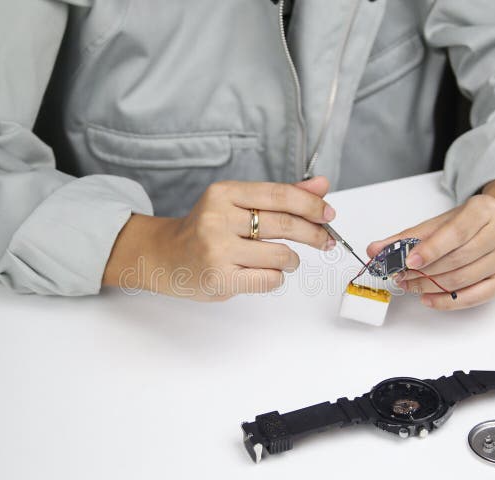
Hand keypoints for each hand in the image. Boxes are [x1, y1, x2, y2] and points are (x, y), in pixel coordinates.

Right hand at [103, 177, 335, 300]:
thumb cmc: (207, 230)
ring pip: (281, 255)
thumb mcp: (238, 204)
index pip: (279, 195)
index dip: (311, 205)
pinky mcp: (220, 278)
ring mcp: (218, 249)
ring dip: (292, 260)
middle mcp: (218, 218)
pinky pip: (269, 279)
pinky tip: (266, 273)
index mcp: (225, 193)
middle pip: (285, 224)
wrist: (166, 257)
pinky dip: (277, 278)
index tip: (329, 215)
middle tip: (326, 240)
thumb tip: (321, 185)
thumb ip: (280, 195)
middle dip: (314, 234)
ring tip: (286, 260)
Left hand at [367, 179, 494, 309]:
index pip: (455, 233)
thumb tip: (375, 250)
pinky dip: (447, 301)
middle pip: (457, 259)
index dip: (430, 249)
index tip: (407, 261)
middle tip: (398, 275)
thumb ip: (408, 236)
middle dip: (423, 271)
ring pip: (462, 278)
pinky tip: (427, 298)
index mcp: (485, 210)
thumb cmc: (470, 223)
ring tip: (408, 284)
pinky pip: (474, 297)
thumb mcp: (441, 222)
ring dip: (430, 285)